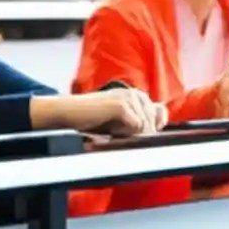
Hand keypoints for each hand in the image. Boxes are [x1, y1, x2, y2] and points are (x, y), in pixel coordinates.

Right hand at [34, 89, 167, 136]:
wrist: (68, 114)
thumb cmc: (91, 120)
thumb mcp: (120, 123)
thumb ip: (140, 123)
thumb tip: (156, 131)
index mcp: (137, 96)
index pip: (160, 115)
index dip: (151, 128)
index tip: (135, 134)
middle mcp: (136, 94)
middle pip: (153, 125)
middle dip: (138, 135)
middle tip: (115, 131)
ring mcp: (130, 97)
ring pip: (144, 128)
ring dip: (128, 135)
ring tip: (109, 128)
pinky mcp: (122, 105)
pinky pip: (136, 128)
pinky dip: (123, 134)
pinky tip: (108, 128)